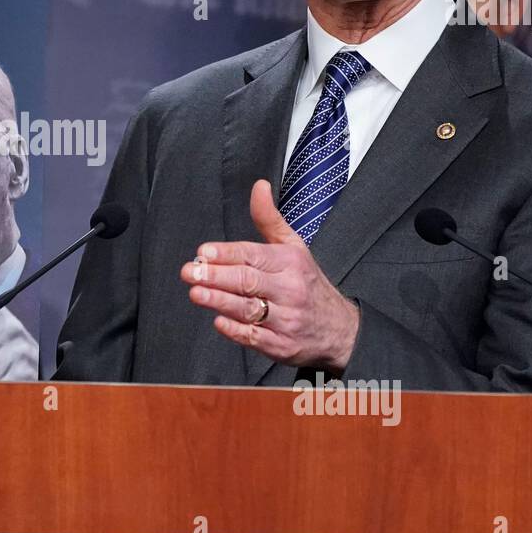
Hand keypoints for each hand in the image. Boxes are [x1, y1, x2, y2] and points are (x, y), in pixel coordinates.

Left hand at [180, 179, 358, 371]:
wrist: (341, 330)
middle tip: (190, 272)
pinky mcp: (281, 345)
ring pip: (249, 308)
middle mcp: (289, 289)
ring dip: (219, 301)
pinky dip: (236, 330)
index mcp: (290, 262)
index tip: (204, 252)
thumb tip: (259, 187)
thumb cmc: (309, 284)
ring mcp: (286, 319)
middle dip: (216, 276)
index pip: (254, 255)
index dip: (227, 253)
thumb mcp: (295, 247)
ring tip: (196, 293)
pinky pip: (255, 337)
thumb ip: (269, 219)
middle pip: (248, 281)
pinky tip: (219, 322)